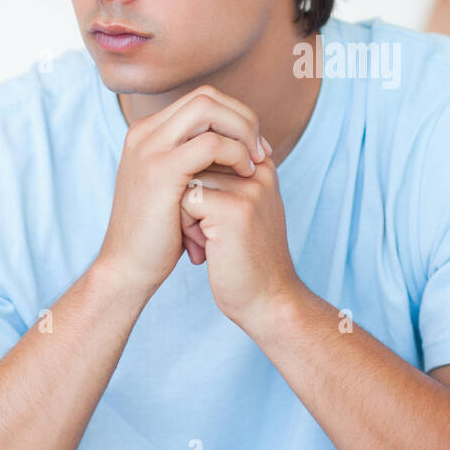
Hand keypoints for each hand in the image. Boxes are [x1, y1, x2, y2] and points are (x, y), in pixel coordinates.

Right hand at [97, 84, 268, 298]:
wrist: (129, 268)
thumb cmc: (160, 233)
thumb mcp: (179, 186)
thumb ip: (197, 160)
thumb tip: (239, 143)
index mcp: (149, 133)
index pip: (202, 99)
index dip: (236, 116)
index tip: (257, 147)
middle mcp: (145, 133)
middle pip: (206, 96)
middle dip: (243, 118)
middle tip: (261, 150)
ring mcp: (150, 148)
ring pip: (208, 108)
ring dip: (242, 130)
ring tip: (256, 161)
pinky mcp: (161, 170)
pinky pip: (211, 143)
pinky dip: (236, 153)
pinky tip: (246, 175)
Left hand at [180, 156, 300, 331]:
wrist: (267, 299)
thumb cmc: (244, 255)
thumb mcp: (239, 207)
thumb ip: (221, 176)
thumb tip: (182, 152)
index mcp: (260, 164)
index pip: (205, 150)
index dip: (197, 186)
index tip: (215, 217)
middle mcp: (258, 168)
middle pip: (193, 164)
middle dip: (190, 198)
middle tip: (209, 232)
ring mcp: (249, 188)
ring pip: (185, 181)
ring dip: (186, 216)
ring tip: (209, 241)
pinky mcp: (233, 209)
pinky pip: (184, 201)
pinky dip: (186, 229)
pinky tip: (206, 250)